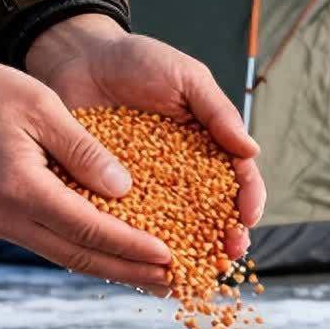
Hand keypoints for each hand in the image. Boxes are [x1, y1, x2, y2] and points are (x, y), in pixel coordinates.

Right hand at [0, 42, 172, 294]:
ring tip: (151, 277)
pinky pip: (50, 244)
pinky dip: (84, 252)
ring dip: (110, 268)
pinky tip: (111, 254)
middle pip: (81, 256)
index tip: (170, 257)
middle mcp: (9, 217)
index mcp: (22, 189)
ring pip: (65, 256)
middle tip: (174, 282)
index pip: (90, 228)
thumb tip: (125, 191)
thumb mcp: (40, 105)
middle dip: (130, 272)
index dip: (133, 246)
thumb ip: (84, 150)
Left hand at [24, 14, 264, 260]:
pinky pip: (126, 227)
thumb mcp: (186, 77)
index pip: (238, 181)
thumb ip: (218, 112)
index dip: (248, 201)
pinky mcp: (109, 197)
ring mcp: (147, 190)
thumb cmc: (136, 61)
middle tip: (226, 256)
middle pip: (212, 216)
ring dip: (184, 255)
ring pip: (172, 231)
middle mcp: (182, 177)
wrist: (77, 59)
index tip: (247, 218)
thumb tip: (252, 150)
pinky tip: (141, 262)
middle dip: (223, 239)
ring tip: (190, 270)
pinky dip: (135, 247)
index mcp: (208, 149)